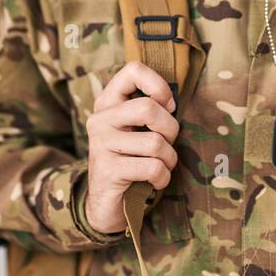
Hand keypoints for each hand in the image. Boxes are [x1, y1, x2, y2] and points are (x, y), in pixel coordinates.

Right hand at [83, 62, 179, 234]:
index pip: (133, 70)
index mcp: (108, 102)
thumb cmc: (132, 160)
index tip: (168, 106)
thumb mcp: (137, 130)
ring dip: (169, 159)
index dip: (159, 85)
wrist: (107, 204)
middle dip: (170, 130)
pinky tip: (155, 181)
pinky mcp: (108, 170)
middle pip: (148, 108)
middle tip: (167, 145)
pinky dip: (163, 177)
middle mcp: (100, 119)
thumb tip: (175, 100)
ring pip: (155, 143)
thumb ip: (150, 111)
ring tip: (161, 166)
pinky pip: (152, 167)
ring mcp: (101, 144)